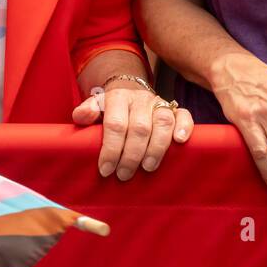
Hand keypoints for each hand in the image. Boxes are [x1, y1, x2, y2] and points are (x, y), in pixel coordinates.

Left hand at [72, 84, 193, 179]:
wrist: (129, 92)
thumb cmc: (110, 109)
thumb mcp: (94, 108)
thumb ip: (86, 112)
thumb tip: (82, 116)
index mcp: (118, 97)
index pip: (115, 124)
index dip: (111, 149)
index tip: (106, 170)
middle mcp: (140, 99)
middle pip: (140, 127)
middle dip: (131, 155)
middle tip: (124, 175)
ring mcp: (159, 103)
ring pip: (162, 123)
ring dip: (156, 148)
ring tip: (147, 168)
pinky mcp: (174, 109)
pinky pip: (184, 115)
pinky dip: (184, 127)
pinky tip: (179, 141)